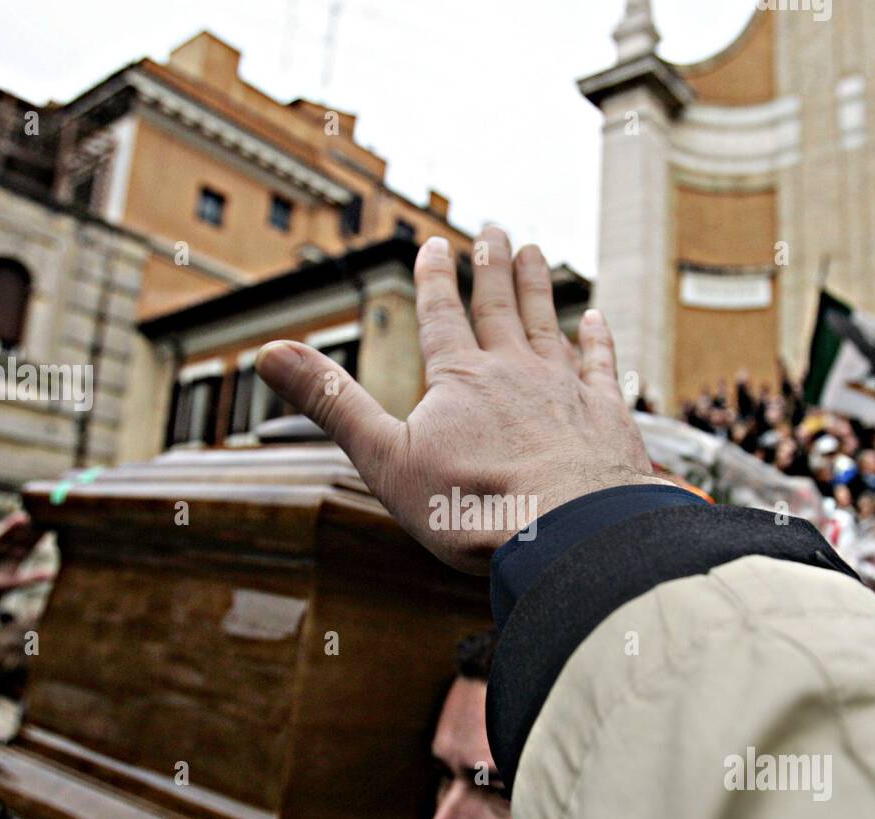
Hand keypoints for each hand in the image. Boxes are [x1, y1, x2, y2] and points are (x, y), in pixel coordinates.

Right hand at [0, 511, 51, 592]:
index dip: (47, 532)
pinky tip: (22, 517)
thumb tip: (52, 576)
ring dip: (30, 520)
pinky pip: (3, 531)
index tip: (62, 523)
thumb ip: (32, 578)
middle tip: (56, 510)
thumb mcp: (16, 582)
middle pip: (29, 531)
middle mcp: (11, 546)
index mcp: (20, 555)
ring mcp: (2, 543)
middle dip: (41, 522)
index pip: (36, 540)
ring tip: (43, 510)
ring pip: (19, 529)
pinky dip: (12, 524)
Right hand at [255, 227, 658, 572]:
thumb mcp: (383, 458)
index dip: (435, 279)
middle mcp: (515, 370)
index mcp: (460, 378)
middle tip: (493, 229)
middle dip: (491, 266)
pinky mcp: (605, 416)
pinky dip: (598, 340)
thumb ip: (332, 402)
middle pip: (499, 306)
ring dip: (539, 287)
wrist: (568, 532)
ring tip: (535, 252)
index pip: (441, 315)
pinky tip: (597, 319)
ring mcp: (565, 388)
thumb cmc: (472, 505)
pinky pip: (601, 365)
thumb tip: (269, 352)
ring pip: (549, 323)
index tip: (435, 243)